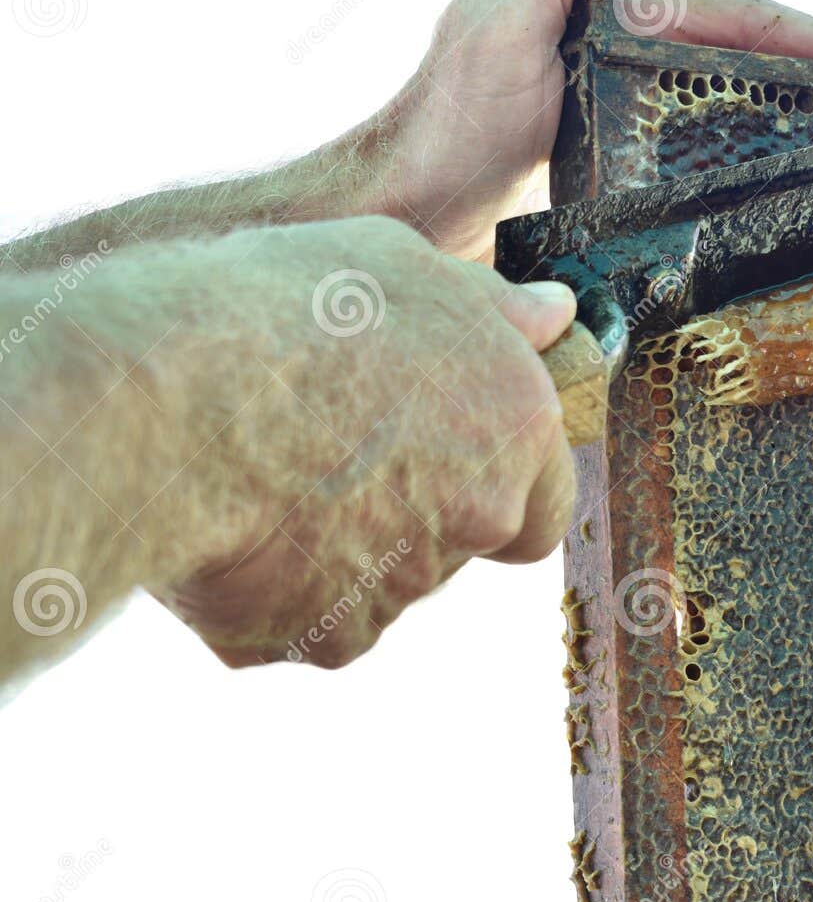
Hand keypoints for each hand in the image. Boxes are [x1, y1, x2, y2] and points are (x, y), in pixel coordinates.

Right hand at [147, 217, 575, 666]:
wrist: (170, 402)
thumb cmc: (287, 310)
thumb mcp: (403, 265)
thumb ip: (492, 307)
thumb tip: (552, 317)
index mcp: (519, 428)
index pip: (548, 489)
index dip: (500, 474)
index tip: (443, 445)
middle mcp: (482, 517)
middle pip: (466, 534)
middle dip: (418, 506)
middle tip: (335, 448)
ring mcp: (404, 587)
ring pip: (384, 577)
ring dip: (344, 540)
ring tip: (263, 469)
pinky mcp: (322, 635)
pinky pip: (312, 618)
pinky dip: (280, 588)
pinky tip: (233, 528)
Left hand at [380, 0, 812, 261]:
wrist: (410, 199)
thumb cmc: (446, 119)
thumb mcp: (490, 17)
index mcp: (611, 8)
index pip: (731, 10)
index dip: (808, 32)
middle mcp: (621, 44)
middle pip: (744, 41)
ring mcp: (620, 95)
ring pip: (729, 83)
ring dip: (796, 93)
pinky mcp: (613, 147)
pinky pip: (700, 127)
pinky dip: (750, 132)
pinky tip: (777, 158)